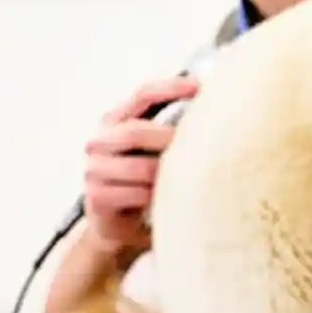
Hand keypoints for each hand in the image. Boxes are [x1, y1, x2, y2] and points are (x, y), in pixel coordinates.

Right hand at [81, 76, 198, 254]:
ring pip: (138, 167)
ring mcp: (94, 170)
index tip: (200, 87)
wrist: (122, 225)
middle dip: (168, 138)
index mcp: (116, 119)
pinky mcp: (96, 198)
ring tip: (189, 177)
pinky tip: (167, 198)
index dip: (171, 88)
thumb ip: (175, 126)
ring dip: (166, 174)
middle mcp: (100, 141)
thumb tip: (218, 103)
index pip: (143, 94)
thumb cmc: (147, 179)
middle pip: (135, 131)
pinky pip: (134, 195)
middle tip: (199, 147)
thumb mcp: (158, 149)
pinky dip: (155, 197)